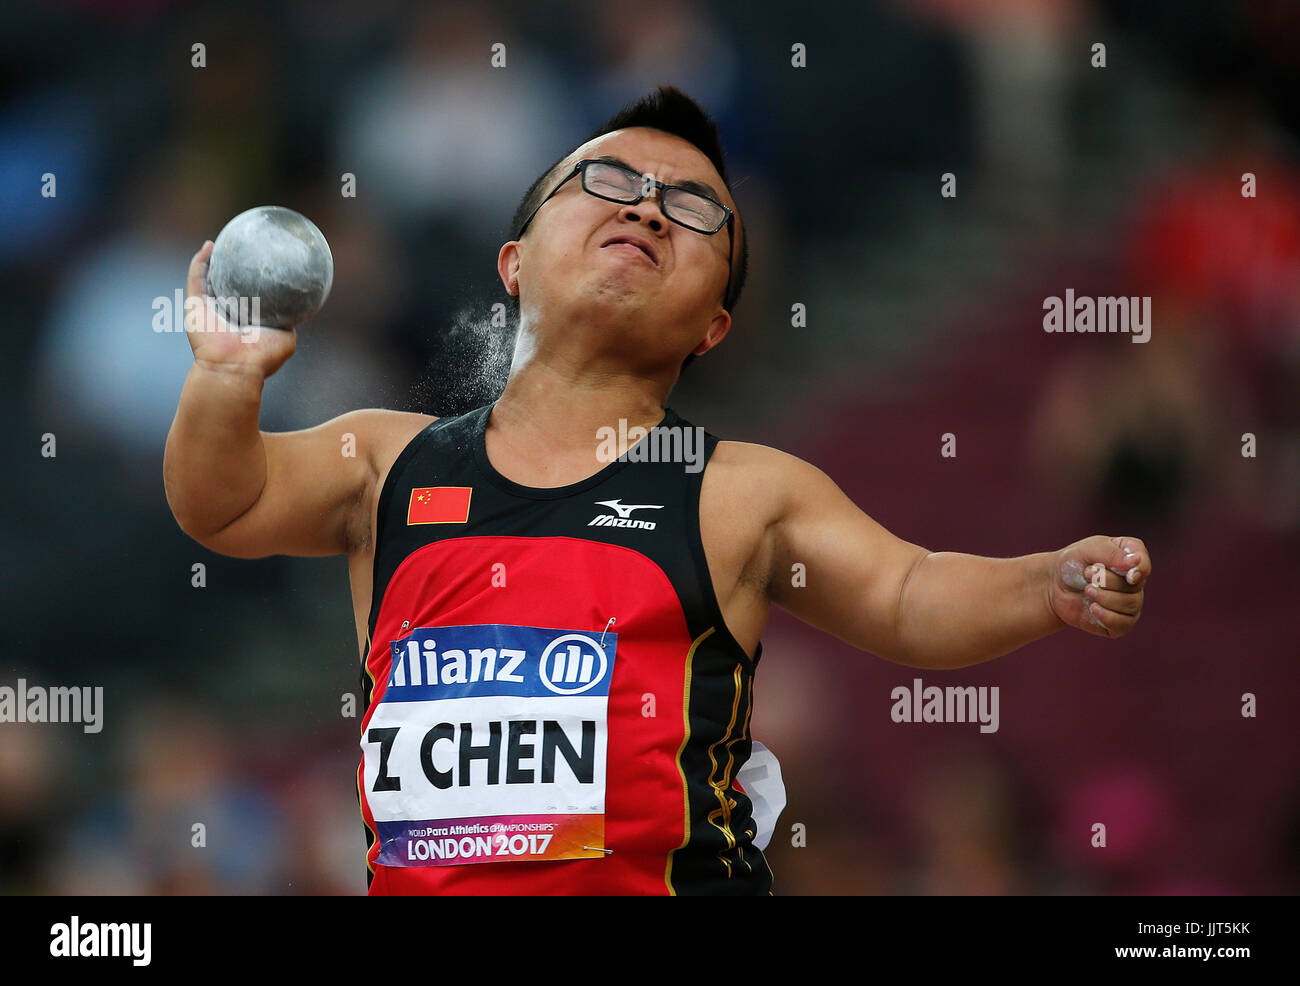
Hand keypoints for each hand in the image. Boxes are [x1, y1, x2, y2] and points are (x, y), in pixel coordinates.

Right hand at [182, 240, 296, 378]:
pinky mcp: (194, 304)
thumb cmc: (262, 357)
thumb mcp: (286, 338)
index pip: (247, 297)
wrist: (235, 367)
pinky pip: (196, 277)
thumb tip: (301, 309)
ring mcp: (208, 308)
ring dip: (211, 260)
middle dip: (229, 268)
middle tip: (241, 250)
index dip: (253, 281)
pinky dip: (200, 261)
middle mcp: (224, 313)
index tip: (263, 264)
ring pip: (207, 278)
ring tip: (220, 242)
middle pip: (225, 285)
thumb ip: (290, 323)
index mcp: (243, 321)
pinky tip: (209, 245)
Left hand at [1049, 535, 1149, 637]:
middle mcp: (1135, 581)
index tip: (1128, 574)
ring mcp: (1130, 602)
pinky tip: (1092, 608)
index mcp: (1131, 556)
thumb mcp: (1088, 550)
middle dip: (1107, 581)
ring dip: (1104, 596)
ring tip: (1087, 589)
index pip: (1144, 563)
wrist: (1054, 586)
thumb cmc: (1073, 563)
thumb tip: (1135, 563)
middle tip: (1087, 573)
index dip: (1140, 570)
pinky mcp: (1120, 622)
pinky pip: (1124, 624)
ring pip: (1131, 604)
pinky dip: (1106, 616)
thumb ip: (1111, 554)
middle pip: (1135, 585)